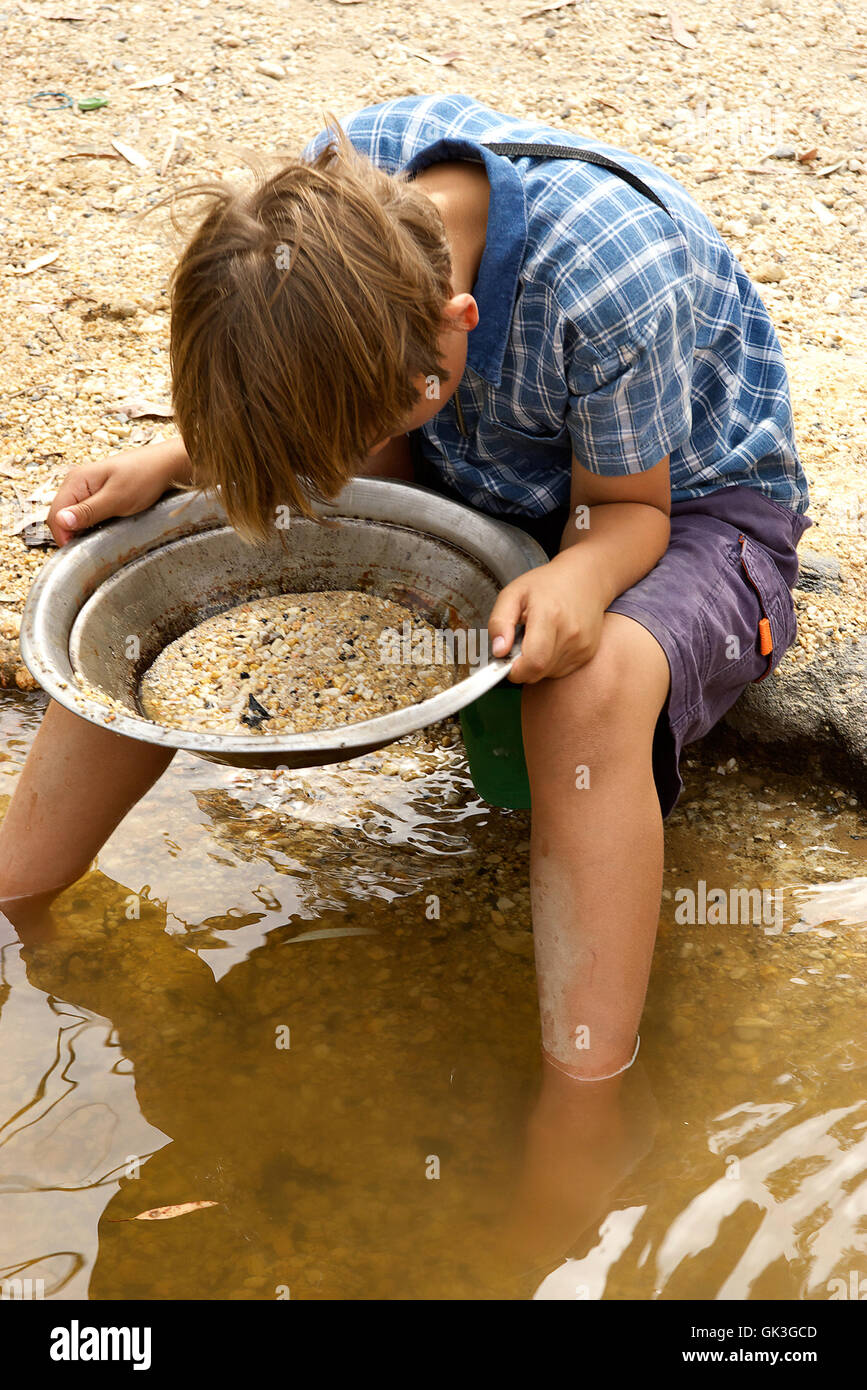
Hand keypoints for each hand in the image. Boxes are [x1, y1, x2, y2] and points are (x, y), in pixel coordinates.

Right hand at [47, 442, 189, 545]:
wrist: (166, 466)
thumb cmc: (145, 477)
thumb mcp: (116, 499)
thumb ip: (88, 511)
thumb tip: (61, 522)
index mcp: (76, 481)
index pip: (54, 515)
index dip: (63, 535)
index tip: (77, 550)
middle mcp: (77, 483)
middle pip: (62, 516)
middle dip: (72, 533)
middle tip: (93, 545)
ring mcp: (87, 488)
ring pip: (74, 516)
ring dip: (83, 529)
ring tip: (101, 535)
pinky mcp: (98, 493)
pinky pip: (87, 513)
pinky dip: (92, 523)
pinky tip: (105, 527)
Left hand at [487, 552, 606, 682]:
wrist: (585, 579)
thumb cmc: (547, 584)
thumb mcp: (513, 593)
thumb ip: (499, 622)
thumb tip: (498, 651)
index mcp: (550, 616)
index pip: (533, 662)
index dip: (515, 670)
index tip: (507, 659)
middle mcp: (570, 634)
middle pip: (539, 672)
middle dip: (523, 666)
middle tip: (521, 642)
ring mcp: (582, 645)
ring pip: (549, 674)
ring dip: (536, 664)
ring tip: (538, 638)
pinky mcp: (587, 652)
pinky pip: (561, 670)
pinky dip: (550, 662)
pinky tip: (551, 641)